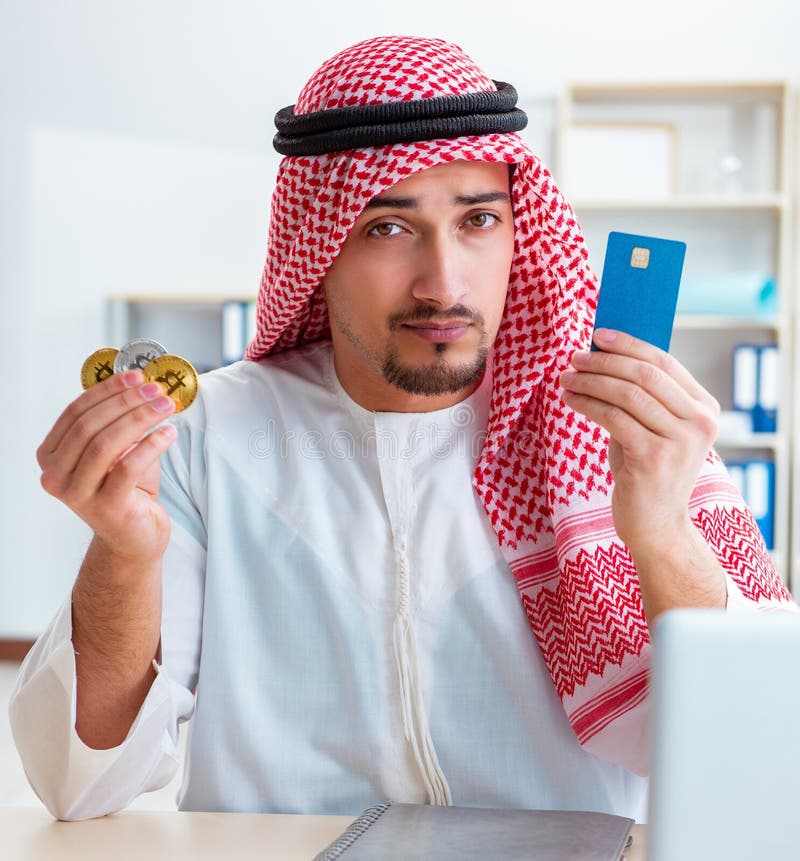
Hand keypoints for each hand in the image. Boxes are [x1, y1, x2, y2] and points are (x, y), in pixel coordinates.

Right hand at [37, 370, 176, 561]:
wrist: (135, 537)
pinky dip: (152, 445)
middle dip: (126, 402)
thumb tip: (141, 383)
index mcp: (51, 456)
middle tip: (156, 389)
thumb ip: (117, 422)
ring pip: (106, 444)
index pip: (75, 413)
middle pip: (90, 426)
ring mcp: (78, 495)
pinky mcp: (106, 508)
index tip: (136, 376)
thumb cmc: (126, 489)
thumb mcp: (116, 450)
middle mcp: (56, 476)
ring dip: (140, 419)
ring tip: (167, 406)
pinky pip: (128, 467)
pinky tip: (170, 432)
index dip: (107, 390)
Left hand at [559, 328, 719, 555]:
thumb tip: (605, 353)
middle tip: (574, 358)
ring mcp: (680, 441)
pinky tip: (570, 400)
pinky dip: (587, 404)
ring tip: (566, 379)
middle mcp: (700, 422)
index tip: (598, 334)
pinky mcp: (655, 458)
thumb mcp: (653, 428)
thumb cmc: (647, 471)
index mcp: (705, 408)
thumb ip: (642, 396)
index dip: (629, 345)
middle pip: (644, 375)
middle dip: (604, 362)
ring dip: (590, 382)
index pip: (664, 363)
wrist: (655, 525)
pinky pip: (613, 418)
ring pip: (626, 394)